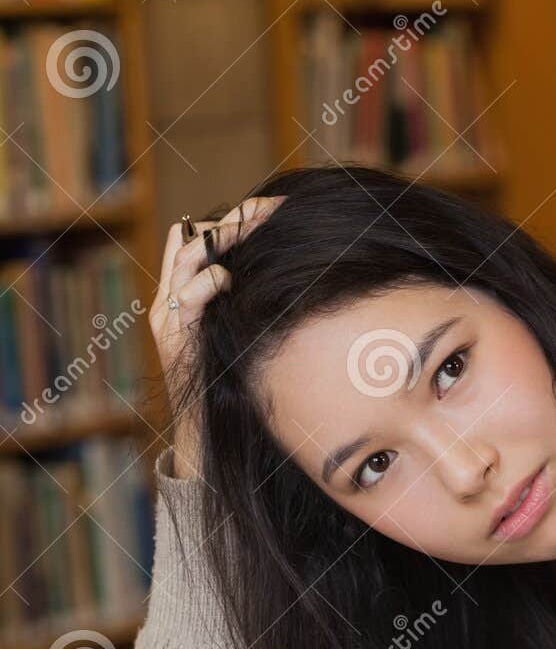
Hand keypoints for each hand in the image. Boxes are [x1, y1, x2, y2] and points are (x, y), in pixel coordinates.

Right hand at [149, 196, 282, 479]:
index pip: (196, 236)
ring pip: (183, 256)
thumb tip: (296, 283)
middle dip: (229, 222)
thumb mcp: (243, 337)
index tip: (270, 211)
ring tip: (249, 236)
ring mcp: (167, 318)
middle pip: (190, 236)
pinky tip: (229, 281)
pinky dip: (208, 282)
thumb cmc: (232, 389)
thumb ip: (252, 309)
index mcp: (185, 296)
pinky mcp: (172, 340)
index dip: (231, 219)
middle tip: (265, 214)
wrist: (204, 437)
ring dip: (219, 241)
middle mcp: (170, 300)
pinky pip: (185, 298)